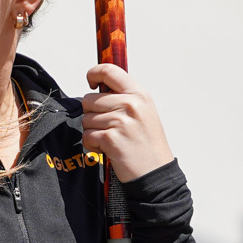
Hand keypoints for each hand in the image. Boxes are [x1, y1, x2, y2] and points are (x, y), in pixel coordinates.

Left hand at [80, 64, 174, 182]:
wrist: (156, 172)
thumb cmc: (148, 143)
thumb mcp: (143, 111)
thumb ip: (123, 96)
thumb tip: (99, 86)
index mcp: (139, 94)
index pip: (109, 71)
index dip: (94, 73)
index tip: (91, 82)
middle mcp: (131, 104)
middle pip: (89, 99)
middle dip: (92, 114)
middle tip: (108, 126)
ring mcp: (121, 121)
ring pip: (86, 119)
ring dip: (93, 131)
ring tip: (111, 139)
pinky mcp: (111, 139)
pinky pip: (87, 136)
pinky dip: (93, 145)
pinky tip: (107, 149)